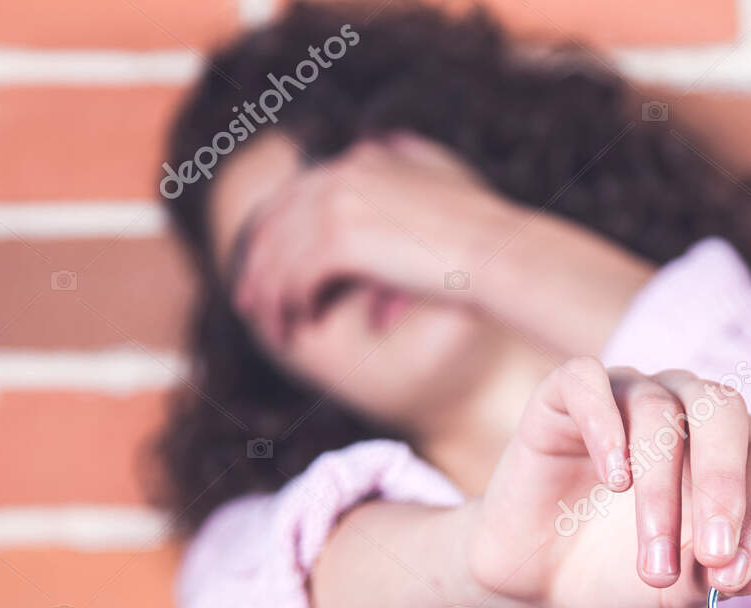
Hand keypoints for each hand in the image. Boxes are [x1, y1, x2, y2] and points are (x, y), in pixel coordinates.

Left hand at [232, 133, 652, 354]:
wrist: (500, 252)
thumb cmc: (488, 229)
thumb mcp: (447, 179)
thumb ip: (413, 157)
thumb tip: (385, 139)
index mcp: (365, 159)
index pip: (301, 192)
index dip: (278, 229)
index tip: (268, 261)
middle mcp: (344, 173)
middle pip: (280, 221)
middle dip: (261, 263)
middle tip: (251, 301)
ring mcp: (339, 204)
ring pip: (283, 253)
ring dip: (273, 294)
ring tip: (276, 325)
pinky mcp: (340, 239)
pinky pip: (298, 277)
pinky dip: (294, 303)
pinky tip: (302, 325)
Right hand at [467, 358, 750, 607]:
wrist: (535, 581)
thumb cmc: (613, 574)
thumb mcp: (671, 593)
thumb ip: (713, 581)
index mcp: (723, 450)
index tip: (732, 573)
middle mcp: (680, 409)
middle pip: (722, 412)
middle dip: (722, 486)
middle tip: (712, 553)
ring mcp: (623, 396)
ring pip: (658, 410)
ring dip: (659, 490)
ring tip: (652, 559)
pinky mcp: (561, 397)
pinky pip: (587, 380)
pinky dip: (603, 422)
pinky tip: (613, 478)